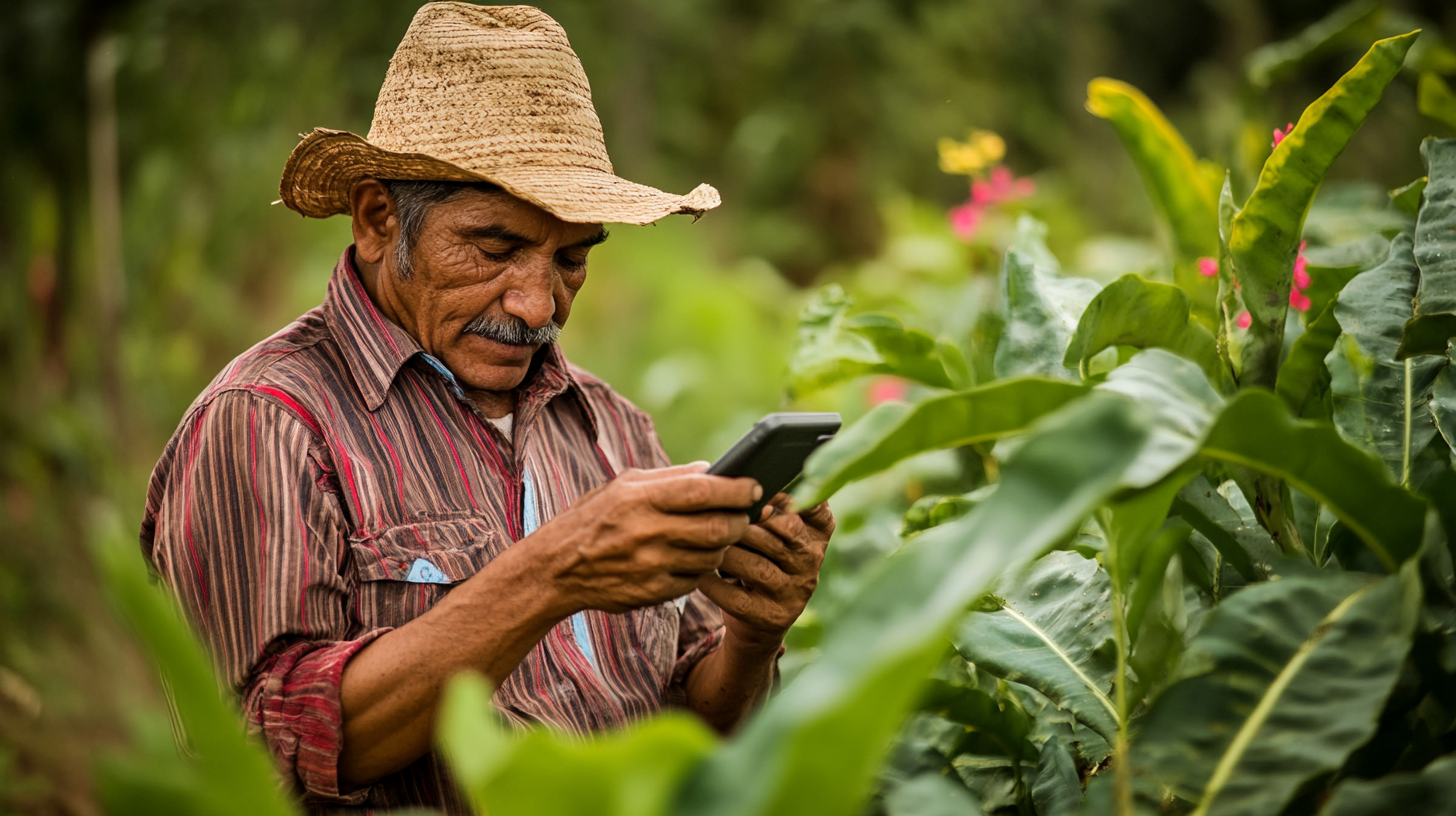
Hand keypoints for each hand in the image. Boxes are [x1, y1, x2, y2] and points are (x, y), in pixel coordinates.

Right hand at [523, 463, 759, 616]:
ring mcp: (651, 566)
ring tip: (718, 534)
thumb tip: (712, 470)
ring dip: (722, 545)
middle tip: (744, 515)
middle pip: (716, 528)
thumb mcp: (623, 486)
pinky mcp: (653, 593)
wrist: (556, 569)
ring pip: (711, 556)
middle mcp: (647, 532)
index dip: (736, 489)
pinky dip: (701, 568)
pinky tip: (692, 557)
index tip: (754, 486)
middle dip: (740, 520)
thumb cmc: (593, 518)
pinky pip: (695, 580)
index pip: (703, 491)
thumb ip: (669, 478)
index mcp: (639, 498)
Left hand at [697, 494, 833, 650]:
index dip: (791, 496)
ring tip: (704, 543)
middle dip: (750, 521)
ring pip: (759, 566)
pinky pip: (738, 598)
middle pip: (786, 531)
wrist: (757, 618)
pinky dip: (714, 584)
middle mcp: (811, 562)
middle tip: (722, 516)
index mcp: (815, 534)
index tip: (762, 493)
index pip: (818, 509)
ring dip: (727, 553)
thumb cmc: (759, 557)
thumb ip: (767, 508)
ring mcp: (794, 592)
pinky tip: (699, 573)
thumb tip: (738, 487)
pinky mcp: (771, 616)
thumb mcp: (773, 533)